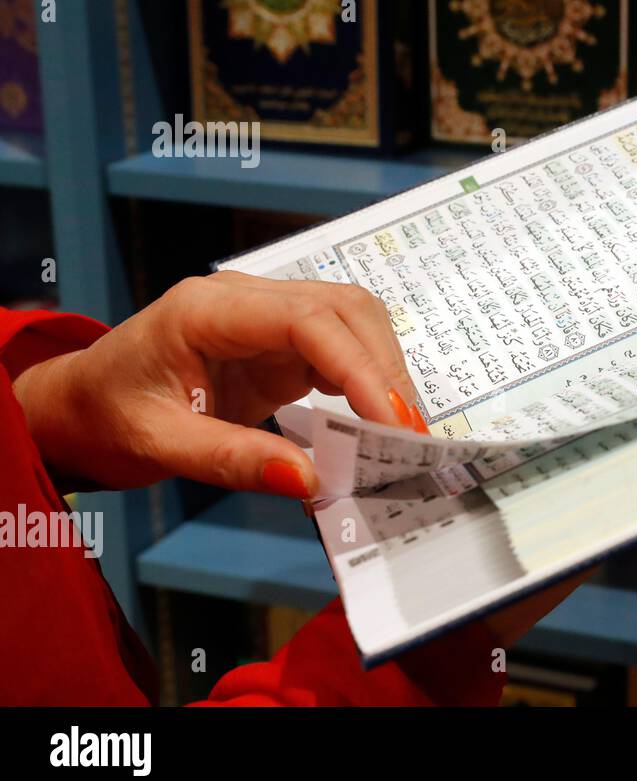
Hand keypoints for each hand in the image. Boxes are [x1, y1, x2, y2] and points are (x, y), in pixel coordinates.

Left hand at [12, 272, 427, 497]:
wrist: (82, 407)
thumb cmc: (108, 417)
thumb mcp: (158, 444)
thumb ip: (232, 459)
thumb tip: (308, 481)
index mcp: (208, 310)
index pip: (307, 320)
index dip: (360, 366)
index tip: (393, 420)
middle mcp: (246, 299)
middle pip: (343, 307)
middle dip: (385, 366)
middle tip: (410, 434)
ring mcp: (267, 315)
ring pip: (353, 319)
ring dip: (384, 368)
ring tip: (401, 428)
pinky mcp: (282, 340)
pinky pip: (341, 346)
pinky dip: (368, 379)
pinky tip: (379, 418)